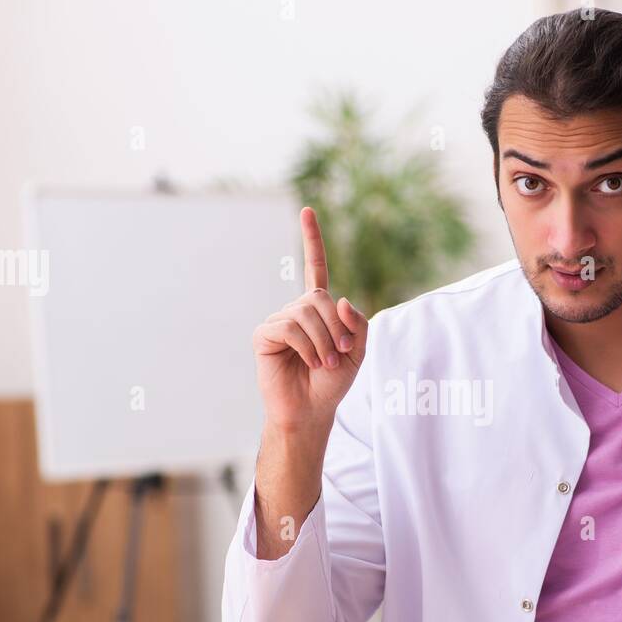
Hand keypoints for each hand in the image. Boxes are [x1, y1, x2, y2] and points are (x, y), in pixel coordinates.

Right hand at [252, 207, 367, 434]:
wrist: (312, 410)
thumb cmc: (332, 382)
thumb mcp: (358, 350)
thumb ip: (357, 322)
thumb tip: (337, 297)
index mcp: (318, 309)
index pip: (314, 268)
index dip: (312, 240)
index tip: (307, 211)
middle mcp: (296, 310)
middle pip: (320, 298)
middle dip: (337, 328)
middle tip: (340, 354)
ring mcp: (278, 321)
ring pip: (307, 313)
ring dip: (324, 341)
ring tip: (325, 363)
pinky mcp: (264, 335)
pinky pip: (290, 328)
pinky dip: (307, 346)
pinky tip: (308, 362)